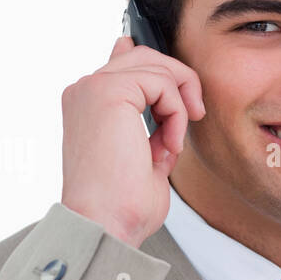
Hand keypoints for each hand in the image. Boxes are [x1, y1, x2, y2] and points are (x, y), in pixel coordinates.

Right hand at [60, 35, 206, 247]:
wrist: (105, 224)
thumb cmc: (122, 204)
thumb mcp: (146, 156)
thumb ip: (155, 124)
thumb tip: (166, 99)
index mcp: (88, 104)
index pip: (123, 62)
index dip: (160, 71)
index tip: (185, 104)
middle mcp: (85, 91)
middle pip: (144, 56)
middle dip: (179, 82)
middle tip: (195, 116)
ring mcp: (93, 88)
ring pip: (156, 66)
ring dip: (179, 105)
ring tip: (173, 143)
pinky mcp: (109, 91)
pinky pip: (161, 82)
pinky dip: (176, 113)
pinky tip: (169, 145)